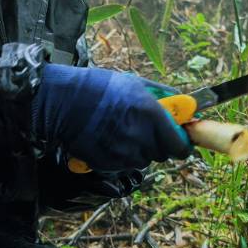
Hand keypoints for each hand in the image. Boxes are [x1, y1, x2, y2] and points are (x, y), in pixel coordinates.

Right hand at [33, 65, 192, 170]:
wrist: (63, 103)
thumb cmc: (99, 88)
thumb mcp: (135, 83)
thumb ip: (162, 95)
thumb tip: (185, 102)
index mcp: (150, 114)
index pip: (180, 146)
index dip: (181, 144)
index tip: (178, 140)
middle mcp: (140, 138)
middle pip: (163, 155)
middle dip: (158, 144)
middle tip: (146, 131)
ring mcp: (123, 154)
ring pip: (143, 161)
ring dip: (139, 151)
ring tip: (122, 133)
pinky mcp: (108, 165)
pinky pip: (124, 165)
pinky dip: (121, 156)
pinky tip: (109, 140)